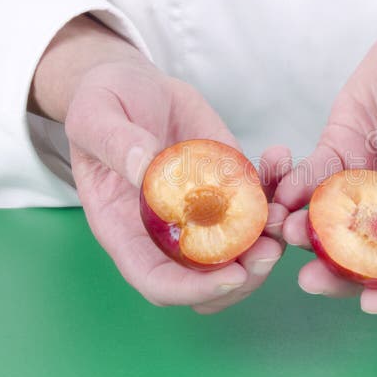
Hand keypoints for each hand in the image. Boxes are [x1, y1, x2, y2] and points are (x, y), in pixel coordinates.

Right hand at [31, 15, 289, 312]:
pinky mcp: (227, 184)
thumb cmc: (100, 107)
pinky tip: (279, 157)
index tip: (232, 276)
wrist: (133, 88)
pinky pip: (258, 201)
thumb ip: (115, 143)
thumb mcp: (94, 117)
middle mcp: (168, 230)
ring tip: (283, 209)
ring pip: (243, 248)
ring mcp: (202, 211)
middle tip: (272, 247)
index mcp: (126, 229)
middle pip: (210, 278)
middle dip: (247, 274)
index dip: (194, 289)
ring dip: (269, 237)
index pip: (158, 281)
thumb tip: (146, 169)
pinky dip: (276, 187)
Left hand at [275, 8, 376, 312]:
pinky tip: (279, 193)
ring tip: (283, 231)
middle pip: (371, 254)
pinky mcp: (338, 154)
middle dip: (339, 271)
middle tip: (307, 278)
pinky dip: (295, 190)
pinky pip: (313, 181)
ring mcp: (367, 181)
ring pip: (334, 223)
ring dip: (307, 233)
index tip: (370, 306)